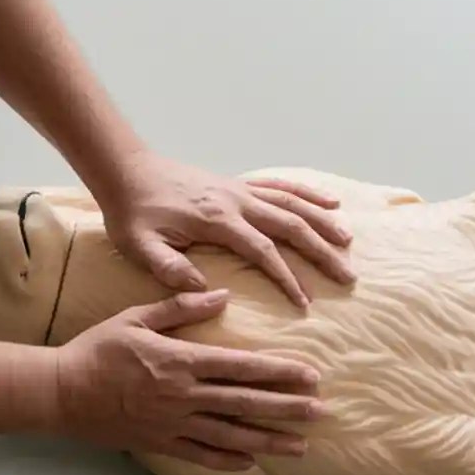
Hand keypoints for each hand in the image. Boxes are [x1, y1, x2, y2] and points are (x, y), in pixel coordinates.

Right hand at [53, 290, 325, 470]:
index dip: (279, 371)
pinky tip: (251, 464)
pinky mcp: (160, 443)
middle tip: (321, 411)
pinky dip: (228, 461)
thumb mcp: (137, 317)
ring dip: (268, 440)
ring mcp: (173, 423)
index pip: (241, 367)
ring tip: (299, 445)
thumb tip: (222, 294)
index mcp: (181, 361)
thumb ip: (181, 305)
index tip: (310, 375)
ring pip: (231, 435)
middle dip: (287, 408)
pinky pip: (200, 455)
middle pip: (246, 403)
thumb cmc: (98, 349)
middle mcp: (184, 395)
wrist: (62, 391)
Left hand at [98, 152, 355, 306]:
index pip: (263, 251)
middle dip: (321, 251)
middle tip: (347, 275)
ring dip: (322, 222)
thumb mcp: (140, 246)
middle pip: (290, 225)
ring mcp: (239, 189)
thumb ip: (169, 268)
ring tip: (347, 242)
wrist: (126, 171)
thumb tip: (206, 291)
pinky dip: (307, 193)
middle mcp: (236, 201)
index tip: (305, 303)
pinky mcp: (237, 184)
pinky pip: (280, 186)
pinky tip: (330, 203)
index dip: (288, 278)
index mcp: (216, 220)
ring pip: (292, 203)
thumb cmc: (132, 213)